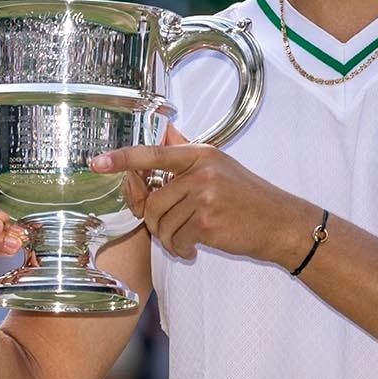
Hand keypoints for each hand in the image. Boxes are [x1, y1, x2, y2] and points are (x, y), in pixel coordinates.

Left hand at [91, 126, 317, 266]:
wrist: (279, 223)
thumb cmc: (249, 197)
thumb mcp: (220, 166)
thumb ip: (187, 152)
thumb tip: (164, 129)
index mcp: (201, 154)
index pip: (153, 154)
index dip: (122, 158)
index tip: (97, 162)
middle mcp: (201, 171)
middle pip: (152, 201)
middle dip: (156, 221)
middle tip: (174, 227)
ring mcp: (204, 196)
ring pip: (161, 223)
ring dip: (170, 238)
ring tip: (189, 237)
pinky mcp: (207, 221)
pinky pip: (175, 239)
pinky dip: (181, 249)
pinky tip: (196, 247)